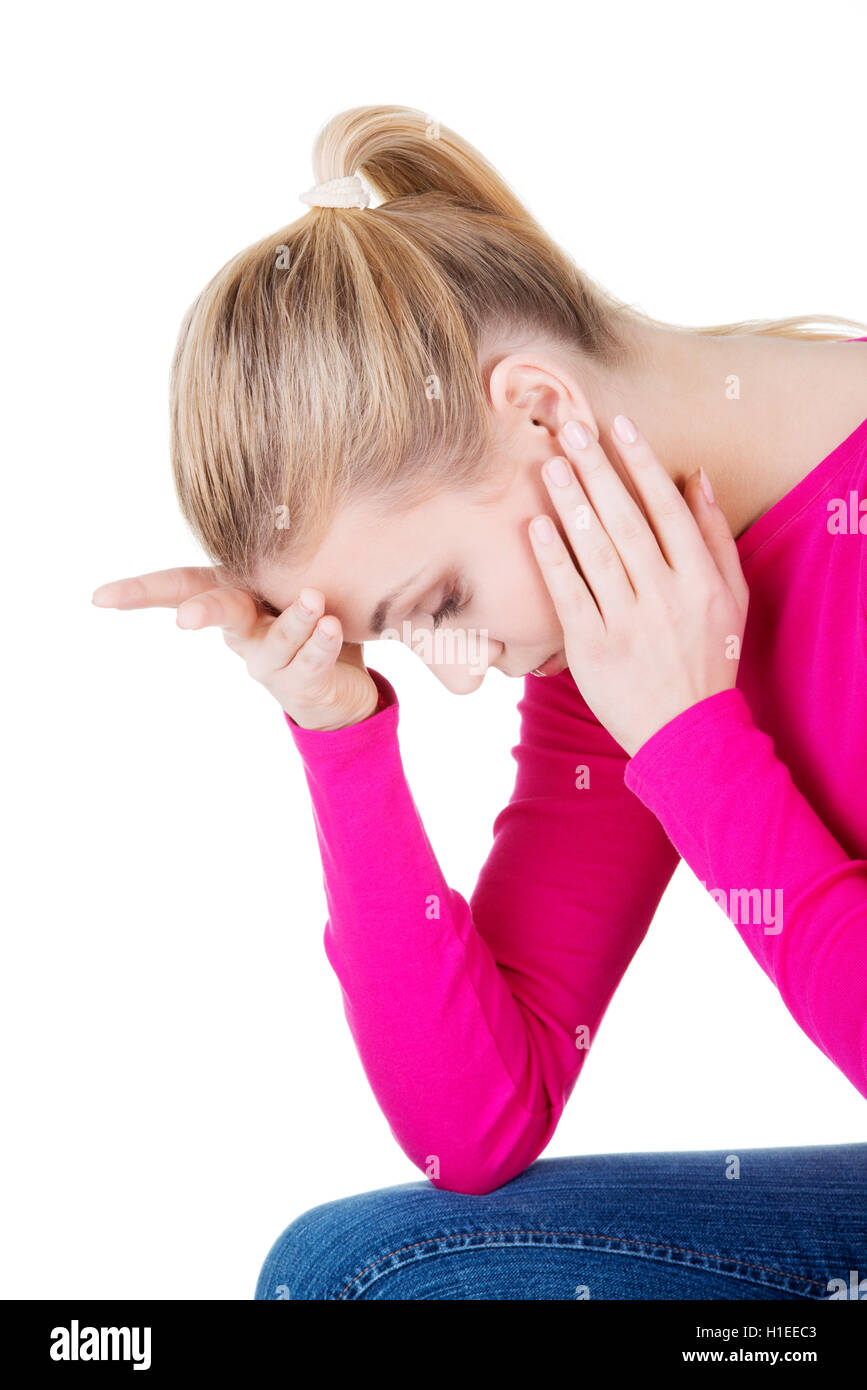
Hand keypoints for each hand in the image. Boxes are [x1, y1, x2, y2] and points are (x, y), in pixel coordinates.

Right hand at [91, 566, 378, 730]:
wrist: (341, 690)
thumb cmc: (311, 620)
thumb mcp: (292, 582)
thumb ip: (285, 553)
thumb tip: (285, 489)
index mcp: (232, 597)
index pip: (181, 587)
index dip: (140, 592)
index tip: (99, 599)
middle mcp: (244, 630)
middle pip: (219, 613)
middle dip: (202, 614)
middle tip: (186, 621)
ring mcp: (270, 660)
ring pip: (276, 638)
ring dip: (295, 619)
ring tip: (314, 600)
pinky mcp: (302, 682)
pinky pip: (311, 660)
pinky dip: (322, 642)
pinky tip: (332, 625)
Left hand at [529, 415, 748, 756]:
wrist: (687, 734)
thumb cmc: (709, 657)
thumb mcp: (731, 598)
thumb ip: (715, 536)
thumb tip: (696, 477)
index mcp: (701, 581)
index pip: (667, 509)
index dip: (641, 464)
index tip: (618, 425)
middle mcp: (666, 597)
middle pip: (626, 522)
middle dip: (598, 470)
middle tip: (570, 428)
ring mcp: (628, 624)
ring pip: (596, 553)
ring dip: (572, 503)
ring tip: (550, 464)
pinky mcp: (593, 650)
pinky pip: (570, 596)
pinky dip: (554, 560)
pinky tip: (537, 525)